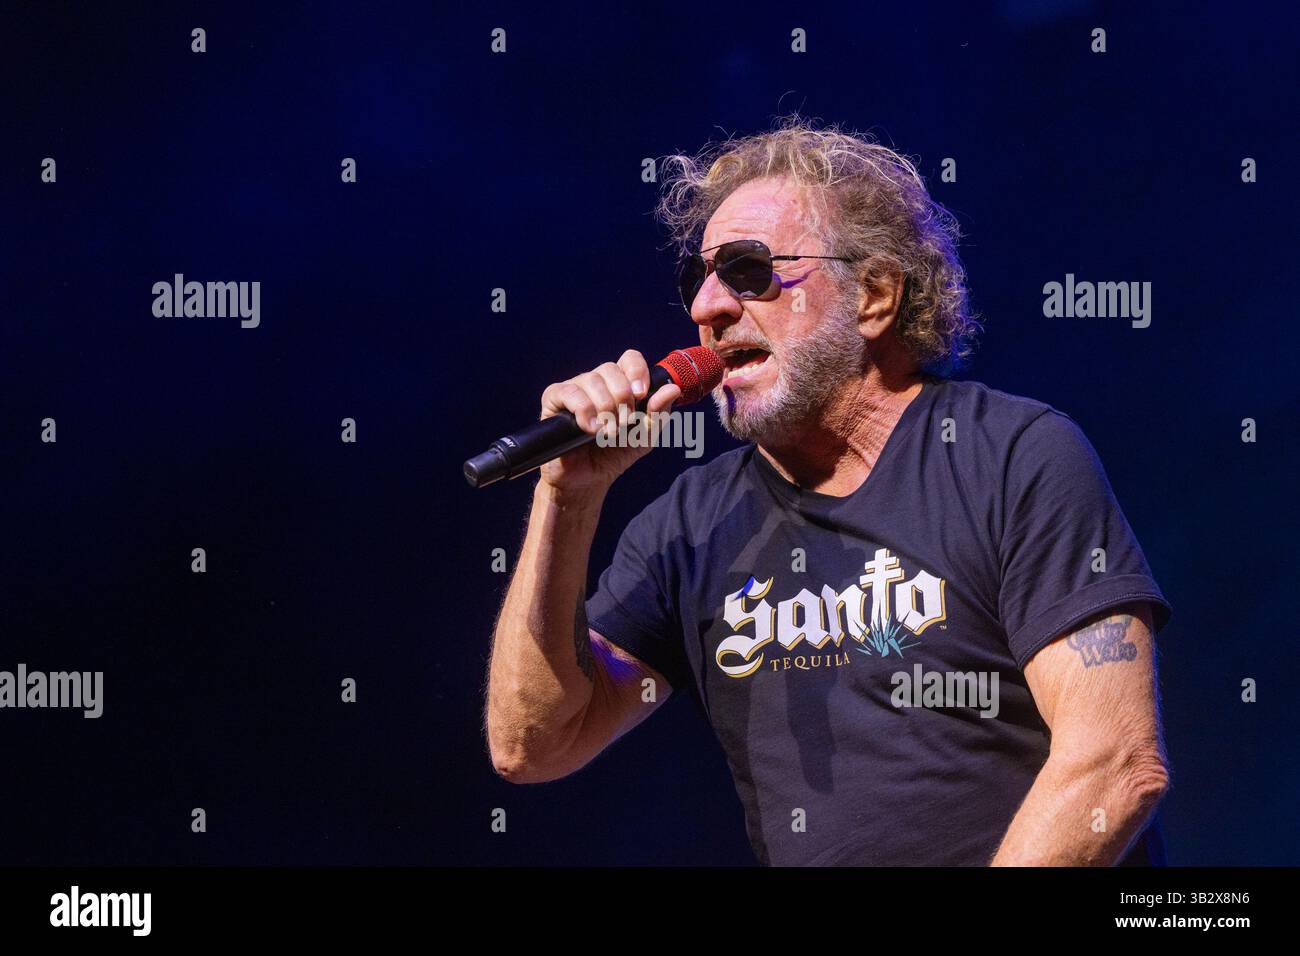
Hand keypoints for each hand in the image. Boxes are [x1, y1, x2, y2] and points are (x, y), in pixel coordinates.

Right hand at [537, 349, 681, 494]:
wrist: (588, 479)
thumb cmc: (615, 454)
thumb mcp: (645, 436)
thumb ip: (659, 412)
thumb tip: (672, 388)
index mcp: (619, 384)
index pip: (629, 358)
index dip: (637, 371)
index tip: (642, 393)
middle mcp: (596, 382)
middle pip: (610, 368)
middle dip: (622, 397)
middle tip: (623, 422)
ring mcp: (574, 388)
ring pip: (592, 380)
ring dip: (605, 408)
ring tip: (606, 432)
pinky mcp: (554, 399)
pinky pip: (570, 392)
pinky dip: (584, 411)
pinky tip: (590, 429)